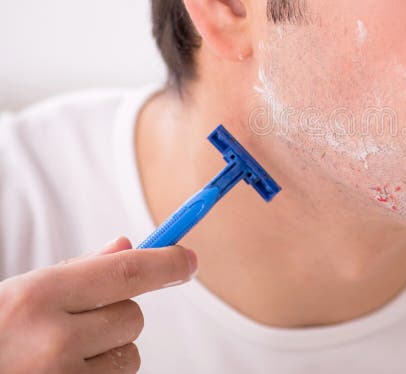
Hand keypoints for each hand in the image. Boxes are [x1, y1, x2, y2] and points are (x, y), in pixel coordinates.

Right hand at [0, 236, 196, 372]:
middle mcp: (53, 341)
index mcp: (37, 298)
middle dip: (115, 315)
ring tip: (58, 356)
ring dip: (108, 352)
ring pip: (129, 355)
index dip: (165, 263)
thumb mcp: (20, 294)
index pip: (126, 273)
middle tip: (74, 323)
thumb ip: (78, 272)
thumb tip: (129, 246)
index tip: (188, 260)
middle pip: (133, 317)